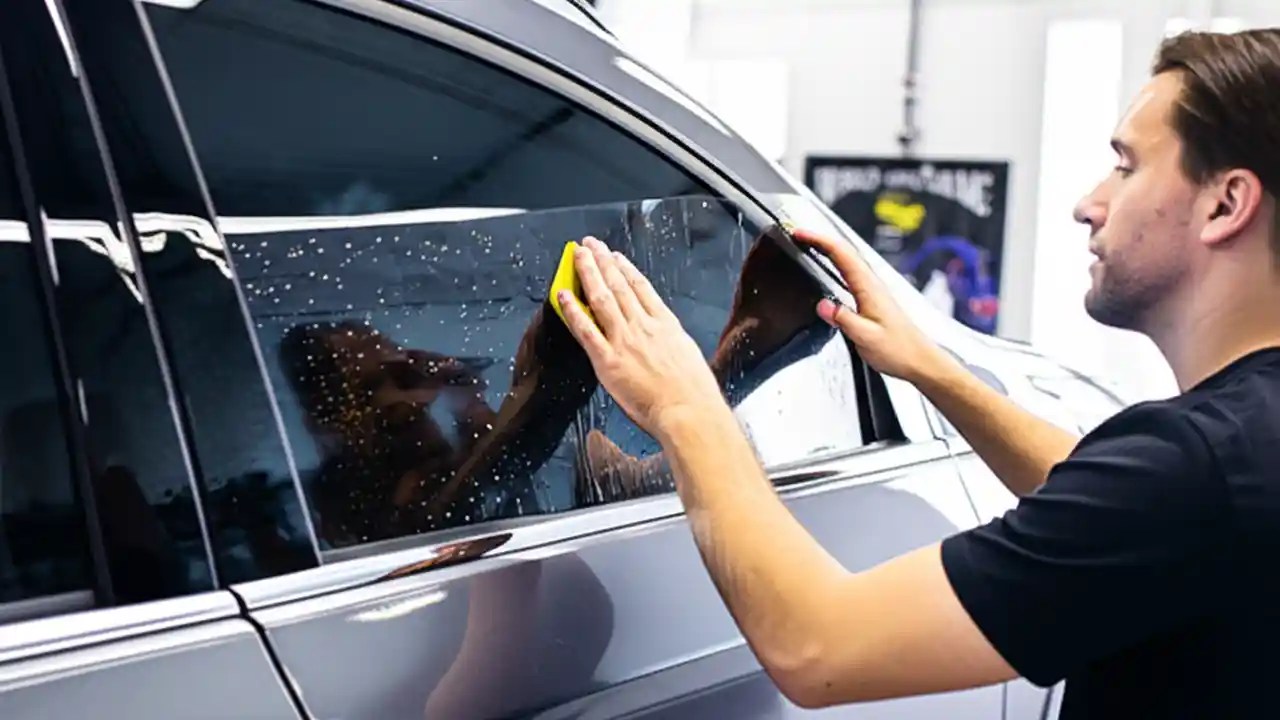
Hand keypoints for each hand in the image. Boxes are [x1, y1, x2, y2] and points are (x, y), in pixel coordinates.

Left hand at [557, 236, 725, 439]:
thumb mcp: (689, 355)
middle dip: (602, 262)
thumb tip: (665, 335)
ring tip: (577, 256)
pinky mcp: (608, 361)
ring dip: (587, 274)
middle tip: (590, 245)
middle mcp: (644, 326)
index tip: (615, 257)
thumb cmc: (694, 392)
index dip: (625, 269)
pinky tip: (562, 295)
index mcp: (665, 324)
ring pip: (601, 299)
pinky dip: (572, 310)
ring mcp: (625, 341)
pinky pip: (586, 330)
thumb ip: (671, 340)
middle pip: (618, 286)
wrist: (689, 411)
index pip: (642, 288)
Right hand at [792, 228, 953, 383]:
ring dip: (828, 250)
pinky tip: (830, 271)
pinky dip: (836, 265)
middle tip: (799, 235)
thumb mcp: (865, 337)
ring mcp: (872, 291)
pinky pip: (850, 274)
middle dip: (820, 239)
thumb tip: (822, 305)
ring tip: (809, 246)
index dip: (819, 240)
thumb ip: (843, 319)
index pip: (842, 255)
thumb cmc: (898, 349)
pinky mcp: (872, 299)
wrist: (918, 360)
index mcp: (869, 288)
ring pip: (847, 261)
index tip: (801, 234)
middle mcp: (871, 285)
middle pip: (844, 252)